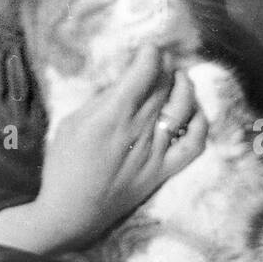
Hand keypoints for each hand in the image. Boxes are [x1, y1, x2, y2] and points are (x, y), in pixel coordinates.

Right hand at [0, 46, 205, 255]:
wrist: (70, 213)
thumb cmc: (62, 166)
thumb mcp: (71, 123)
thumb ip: (99, 101)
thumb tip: (122, 84)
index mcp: (113, 113)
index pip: (145, 71)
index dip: (151, 53)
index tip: (148, 49)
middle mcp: (139, 129)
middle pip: (164, 84)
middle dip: (166, 65)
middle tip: (162, 59)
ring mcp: (155, 151)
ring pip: (182, 106)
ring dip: (184, 85)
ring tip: (179, 77)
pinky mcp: (163, 171)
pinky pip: (193, 144)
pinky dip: (200, 123)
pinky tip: (193, 112)